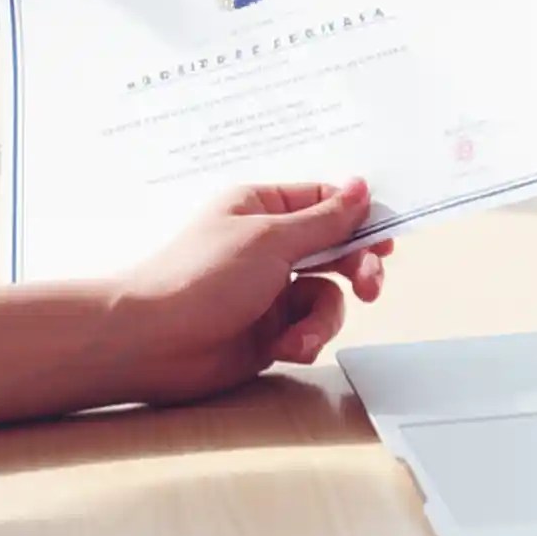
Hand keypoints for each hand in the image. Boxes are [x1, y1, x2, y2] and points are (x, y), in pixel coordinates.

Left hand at [111, 178, 390, 405]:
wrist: (152, 344)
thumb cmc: (199, 279)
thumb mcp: (271, 240)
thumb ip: (326, 219)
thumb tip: (361, 187)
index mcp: (263, 209)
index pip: (327, 203)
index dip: (360, 219)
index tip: (384, 237)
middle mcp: (269, 246)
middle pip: (338, 250)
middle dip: (356, 270)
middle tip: (369, 286)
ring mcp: (271, 289)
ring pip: (329, 295)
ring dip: (322, 318)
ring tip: (300, 335)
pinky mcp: (272, 329)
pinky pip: (310, 328)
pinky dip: (304, 339)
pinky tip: (284, 348)